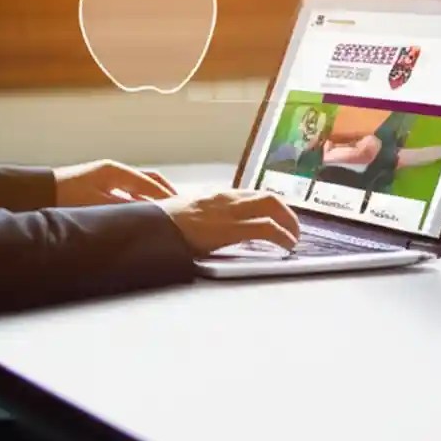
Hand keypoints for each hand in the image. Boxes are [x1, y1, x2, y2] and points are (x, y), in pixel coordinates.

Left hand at [53, 159, 176, 206]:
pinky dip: (141, 201)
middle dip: (166, 192)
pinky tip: (145, 213)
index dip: (167, 196)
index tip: (183, 207)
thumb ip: (124, 208)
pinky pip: (129, 192)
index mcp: (116, 172)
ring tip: (168, 211)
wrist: (37, 193)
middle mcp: (115, 171)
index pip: (150, 183)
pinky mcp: (101, 186)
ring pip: (140, 186)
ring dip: (154, 197)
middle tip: (182, 206)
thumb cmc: (65, 197)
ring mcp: (108, 177)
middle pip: (149, 180)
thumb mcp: (96, 204)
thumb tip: (149, 214)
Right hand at [154, 190, 300, 255]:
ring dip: (289, 221)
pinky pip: (267, 228)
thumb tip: (204, 232)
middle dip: (286, 212)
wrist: (147, 230)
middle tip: (292, 228)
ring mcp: (228, 211)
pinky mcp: (230, 228)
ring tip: (293, 238)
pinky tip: (286, 246)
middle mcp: (225, 198)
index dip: (269, 206)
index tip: (278, 218)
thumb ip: (199, 220)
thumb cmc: (159, 228)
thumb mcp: (181, 218)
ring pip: (272, 204)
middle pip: (267, 195)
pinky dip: (282, 236)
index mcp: (214, 197)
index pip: (250, 195)